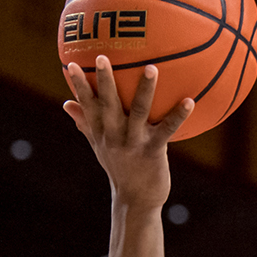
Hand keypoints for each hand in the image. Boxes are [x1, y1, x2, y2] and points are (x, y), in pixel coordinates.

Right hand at [62, 57, 193, 211]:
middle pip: (108, 104)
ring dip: (145, 90)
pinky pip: (167, 130)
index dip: (79, 85)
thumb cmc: (119, 168)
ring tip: (152, 67)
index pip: (87, 105)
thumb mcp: (99, 146)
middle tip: (102, 56)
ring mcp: (133, 144)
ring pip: (138, 112)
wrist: (136, 201)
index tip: (70, 64)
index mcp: (102, 133)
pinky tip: (189, 101)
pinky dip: (178, 115)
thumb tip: (66, 103)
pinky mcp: (153, 151)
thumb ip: (85, 123)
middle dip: (105, 80)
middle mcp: (114, 136)